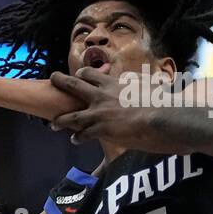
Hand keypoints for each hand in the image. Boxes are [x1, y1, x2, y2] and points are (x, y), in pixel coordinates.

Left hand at [49, 67, 175, 151]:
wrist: (159, 118)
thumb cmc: (160, 102)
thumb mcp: (151, 85)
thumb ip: (145, 83)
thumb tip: (156, 81)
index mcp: (113, 83)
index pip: (91, 73)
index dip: (83, 73)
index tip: (79, 73)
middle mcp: (101, 95)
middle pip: (73, 85)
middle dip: (60, 81)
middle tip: (52, 78)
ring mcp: (99, 113)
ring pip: (72, 116)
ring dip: (60, 120)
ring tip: (53, 124)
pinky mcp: (101, 129)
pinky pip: (83, 134)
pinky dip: (78, 137)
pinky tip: (74, 140)